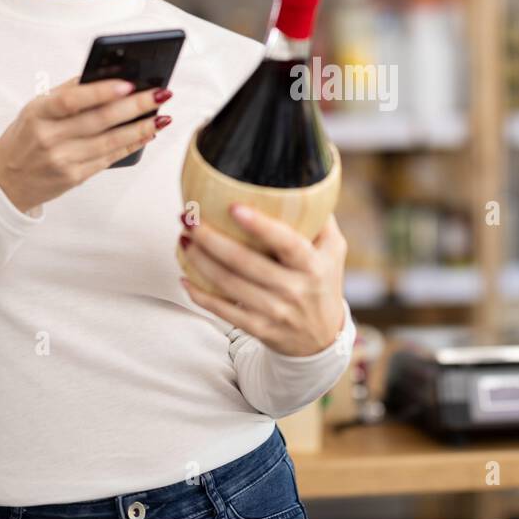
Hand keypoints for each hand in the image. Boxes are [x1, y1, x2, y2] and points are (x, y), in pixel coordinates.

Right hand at [0, 76, 172, 213]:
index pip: (72, 100)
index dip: (101, 92)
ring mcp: (62, 160)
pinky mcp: (74, 178)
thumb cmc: (25, 137)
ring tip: (162, 116)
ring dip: (141, 128)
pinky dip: (131, 145)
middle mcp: (49, 138)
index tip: (129, 83)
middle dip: (135, 106)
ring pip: (110, 142)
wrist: (5, 182)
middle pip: (99, 121)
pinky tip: (147, 133)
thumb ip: (66, 92)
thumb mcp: (34, 110)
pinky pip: (109, 159)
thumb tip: (105, 74)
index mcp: (38, 114)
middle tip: (161, 94)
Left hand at [179, 207, 347, 357]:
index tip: (233, 207)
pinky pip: (223, 311)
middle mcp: (294, 289)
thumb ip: (320, 218)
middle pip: (245, 262)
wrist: (322, 338)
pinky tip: (185, 278)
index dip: (260, 226)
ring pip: (229, 284)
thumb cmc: (323, 283)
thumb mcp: (334, 250)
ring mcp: (275, 311)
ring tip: (184, 239)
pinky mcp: (259, 329)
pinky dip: (201, 295)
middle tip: (189, 219)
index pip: (287, 242)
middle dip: (211, 239)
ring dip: (200, 261)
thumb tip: (301, 180)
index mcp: (312, 265)